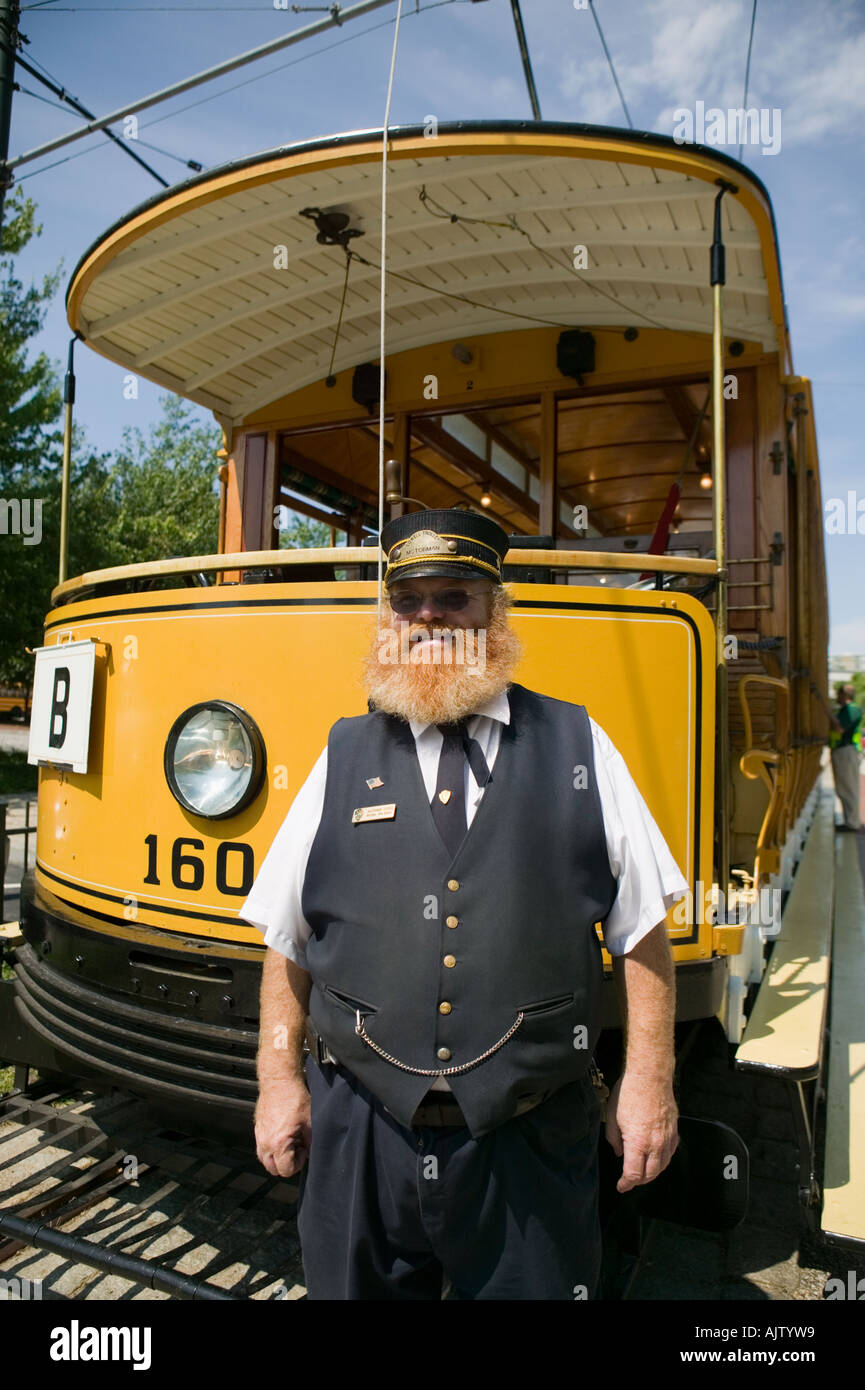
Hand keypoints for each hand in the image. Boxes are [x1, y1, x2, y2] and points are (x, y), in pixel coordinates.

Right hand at [255, 1077, 311, 1177]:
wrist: (279, 1079)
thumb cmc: (295, 1097)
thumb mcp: (310, 1122)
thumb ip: (311, 1143)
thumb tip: (310, 1153)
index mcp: (278, 1143)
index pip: (286, 1170)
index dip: (298, 1163)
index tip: (303, 1149)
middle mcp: (265, 1142)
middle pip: (274, 1169)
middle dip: (287, 1163)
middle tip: (297, 1147)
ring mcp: (259, 1135)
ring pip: (265, 1159)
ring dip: (278, 1156)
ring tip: (290, 1141)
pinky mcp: (258, 1128)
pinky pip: (262, 1147)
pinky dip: (272, 1147)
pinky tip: (283, 1133)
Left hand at [604, 1072, 677, 1192]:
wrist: (650, 1076)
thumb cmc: (629, 1092)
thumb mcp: (612, 1117)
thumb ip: (614, 1139)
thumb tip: (619, 1152)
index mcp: (637, 1142)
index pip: (633, 1174)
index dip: (626, 1184)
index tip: (621, 1186)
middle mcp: (655, 1144)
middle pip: (650, 1175)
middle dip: (639, 1181)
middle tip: (630, 1181)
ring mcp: (667, 1138)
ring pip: (663, 1165)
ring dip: (652, 1173)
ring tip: (643, 1172)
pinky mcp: (674, 1130)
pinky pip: (671, 1152)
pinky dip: (664, 1160)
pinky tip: (657, 1158)